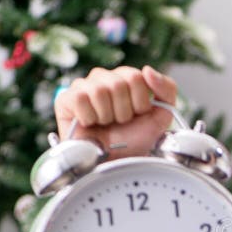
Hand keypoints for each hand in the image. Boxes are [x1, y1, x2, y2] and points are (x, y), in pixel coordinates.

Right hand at [55, 65, 177, 158]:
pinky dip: (89, 117)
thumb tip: (147, 69)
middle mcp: (103, 78)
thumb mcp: (162, 115)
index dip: (140, 102)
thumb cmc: (136, 138)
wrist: (116, 162)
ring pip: (99, 90)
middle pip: (118, 82)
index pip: (136, 76)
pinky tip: (90, 124)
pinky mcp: (65, 99)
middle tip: (121, 122)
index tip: (138, 115)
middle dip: (124, 111)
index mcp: (126, 77)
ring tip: (106, 124)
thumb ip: (166, 88)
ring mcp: (83, 86)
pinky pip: (80, 97)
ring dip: (108, 115)